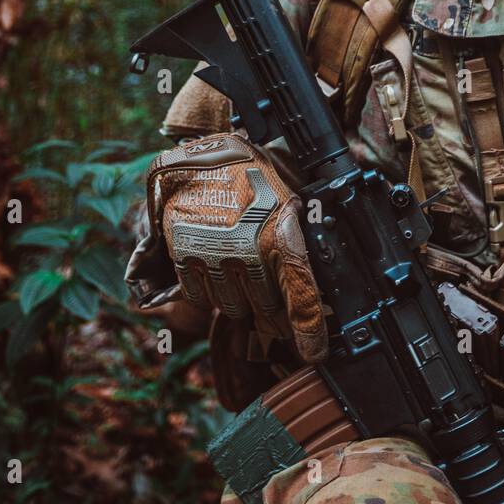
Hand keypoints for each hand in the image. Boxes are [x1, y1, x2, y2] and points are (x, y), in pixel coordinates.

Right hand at [146, 132, 327, 363]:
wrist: (207, 150)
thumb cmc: (256, 177)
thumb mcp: (291, 203)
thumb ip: (300, 245)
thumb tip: (320, 293)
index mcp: (281, 236)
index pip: (301, 296)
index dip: (309, 331)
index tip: (314, 352)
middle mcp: (247, 250)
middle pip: (264, 309)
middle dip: (270, 309)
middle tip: (270, 294)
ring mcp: (213, 254)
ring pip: (230, 306)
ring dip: (238, 299)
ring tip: (239, 272)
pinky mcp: (183, 254)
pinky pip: (198, 296)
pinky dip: (207, 290)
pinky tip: (214, 266)